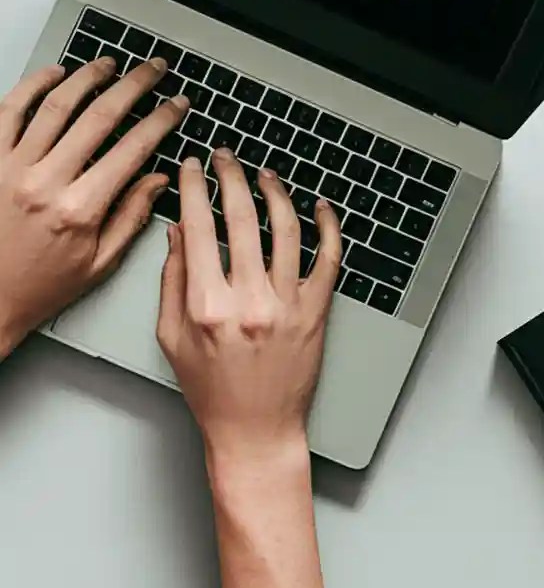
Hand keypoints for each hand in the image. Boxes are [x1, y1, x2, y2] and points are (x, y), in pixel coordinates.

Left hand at [0, 58, 188, 356]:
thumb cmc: (37, 286)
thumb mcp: (100, 263)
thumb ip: (132, 217)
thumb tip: (159, 180)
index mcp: (79, 210)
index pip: (132, 149)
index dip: (160, 120)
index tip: (177, 106)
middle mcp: (44, 182)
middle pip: (98, 116)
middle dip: (134, 86)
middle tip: (153, 70)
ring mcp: (10, 167)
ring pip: (54, 105)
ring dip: (87, 77)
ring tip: (109, 65)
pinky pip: (9, 111)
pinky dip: (32, 86)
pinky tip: (53, 75)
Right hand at [156, 149, 341, 459]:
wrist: (256, 429)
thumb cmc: (212, 390)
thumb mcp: (172, 337)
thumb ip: (173, 279)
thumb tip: (177, 230)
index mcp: (207, 306)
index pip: (199, 228)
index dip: (194, 189)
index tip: (192, 168)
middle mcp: (249, 301)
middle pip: (242, 219)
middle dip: (231, 177)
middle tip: (226, 157)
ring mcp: (287, 306)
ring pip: (287, 231)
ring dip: (276, 194)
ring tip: (266, 176)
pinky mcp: (316, 313)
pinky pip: (328, 260)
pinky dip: (327, 228)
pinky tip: (320, 208)